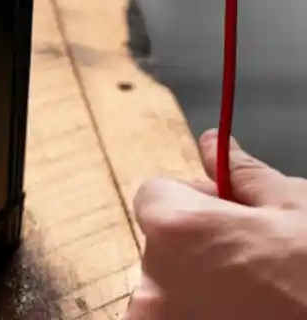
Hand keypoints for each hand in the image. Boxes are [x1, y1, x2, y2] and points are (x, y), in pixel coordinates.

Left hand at [127, 130, 306, 318]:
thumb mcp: (296, 207)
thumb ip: (243, 175)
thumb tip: (212, 145)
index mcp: (176, 229)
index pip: (156, 194)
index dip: (197, 198)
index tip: (233, 214)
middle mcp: (154, 280)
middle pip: (162, 242)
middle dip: (201, 243)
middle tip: (255, 258)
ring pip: (168, 287)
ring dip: (201, 284)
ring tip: (258, 293)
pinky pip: (171, 319)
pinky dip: (197, 314)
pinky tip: (244, 314)